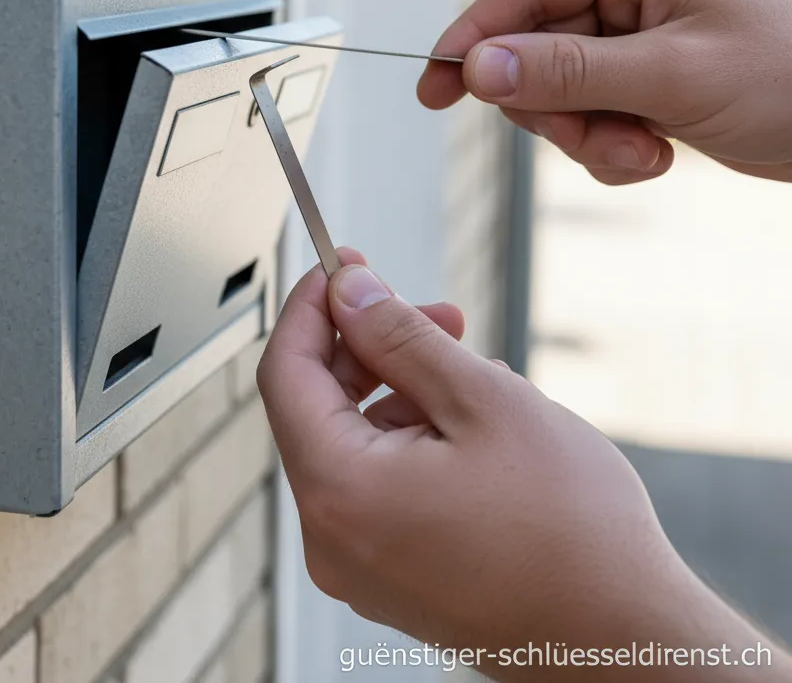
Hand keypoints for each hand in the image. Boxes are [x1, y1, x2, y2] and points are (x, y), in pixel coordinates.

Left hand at [258, 251, 788, 678]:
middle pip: (318, 406)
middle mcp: (331, 536)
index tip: (343, 266)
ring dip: (402, 391)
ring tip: (474, 374)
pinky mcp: (391, 575)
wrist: (625, 642)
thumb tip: (347, 294)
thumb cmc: (570, 531)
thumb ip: (400, 338)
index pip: (285, 372)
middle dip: (372, 346)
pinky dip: (412, 438)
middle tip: (438, 314)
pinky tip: (471, 424)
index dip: (311, 307)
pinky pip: (378, 483)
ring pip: (354, 443)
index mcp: (339, 491)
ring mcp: (359, 563)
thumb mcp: (482, 401)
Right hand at [417, 0, 791, 184]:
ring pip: (557, 88)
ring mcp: (636, 30)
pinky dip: (610, 144)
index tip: (434, 85)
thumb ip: (567, 72)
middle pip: (534, 45)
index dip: (474, 35)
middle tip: (596, 139)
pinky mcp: (643, 73)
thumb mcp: (672, 74)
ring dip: (587, 134)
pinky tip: (656, 152)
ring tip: (644, 151)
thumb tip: (477, 70)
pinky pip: (589, 112)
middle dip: (556, 106)